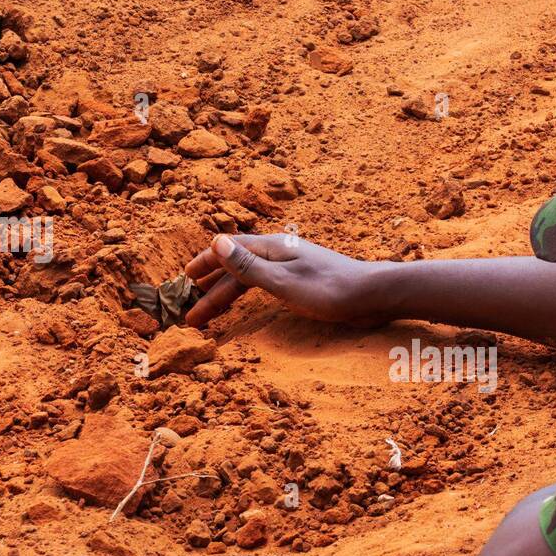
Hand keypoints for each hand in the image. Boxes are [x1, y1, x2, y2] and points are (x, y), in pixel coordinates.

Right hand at [183, 233, 389, 328]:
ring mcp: (291, 267)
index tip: (183, 278)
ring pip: (249, 279)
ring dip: (227, 295)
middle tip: (190, 310)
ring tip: (209, 313)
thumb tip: (215, 242)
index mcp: (271, 248)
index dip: (204, 264)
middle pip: (235, 269)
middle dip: (210, 288)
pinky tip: (245, 304)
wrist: (371, 295)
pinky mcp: (302, 282)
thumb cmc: (329, 289)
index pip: (227, 251)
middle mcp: (279, 253)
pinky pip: (264, 287)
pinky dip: (247, 297)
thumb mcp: (283, 281)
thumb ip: (248, 266)